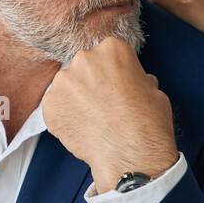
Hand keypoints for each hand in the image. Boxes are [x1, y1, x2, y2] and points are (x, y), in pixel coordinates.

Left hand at [42, 37, 178, 191]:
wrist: (130, 153)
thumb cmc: (148, 122)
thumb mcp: (153, 90)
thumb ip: (136, 80)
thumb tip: (134, 84)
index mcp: (112, 49)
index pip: (108, 53)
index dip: (113, 72)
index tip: (117, 86)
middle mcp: (84, 58)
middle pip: (84, 66)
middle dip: (92, 82)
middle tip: (104, 105)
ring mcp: (63, 81)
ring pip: (68, 86)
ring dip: (76, 99)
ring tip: (92, 120)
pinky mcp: (49, 104)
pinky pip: (56, 106)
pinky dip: (65, 116)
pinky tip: (82, 129)